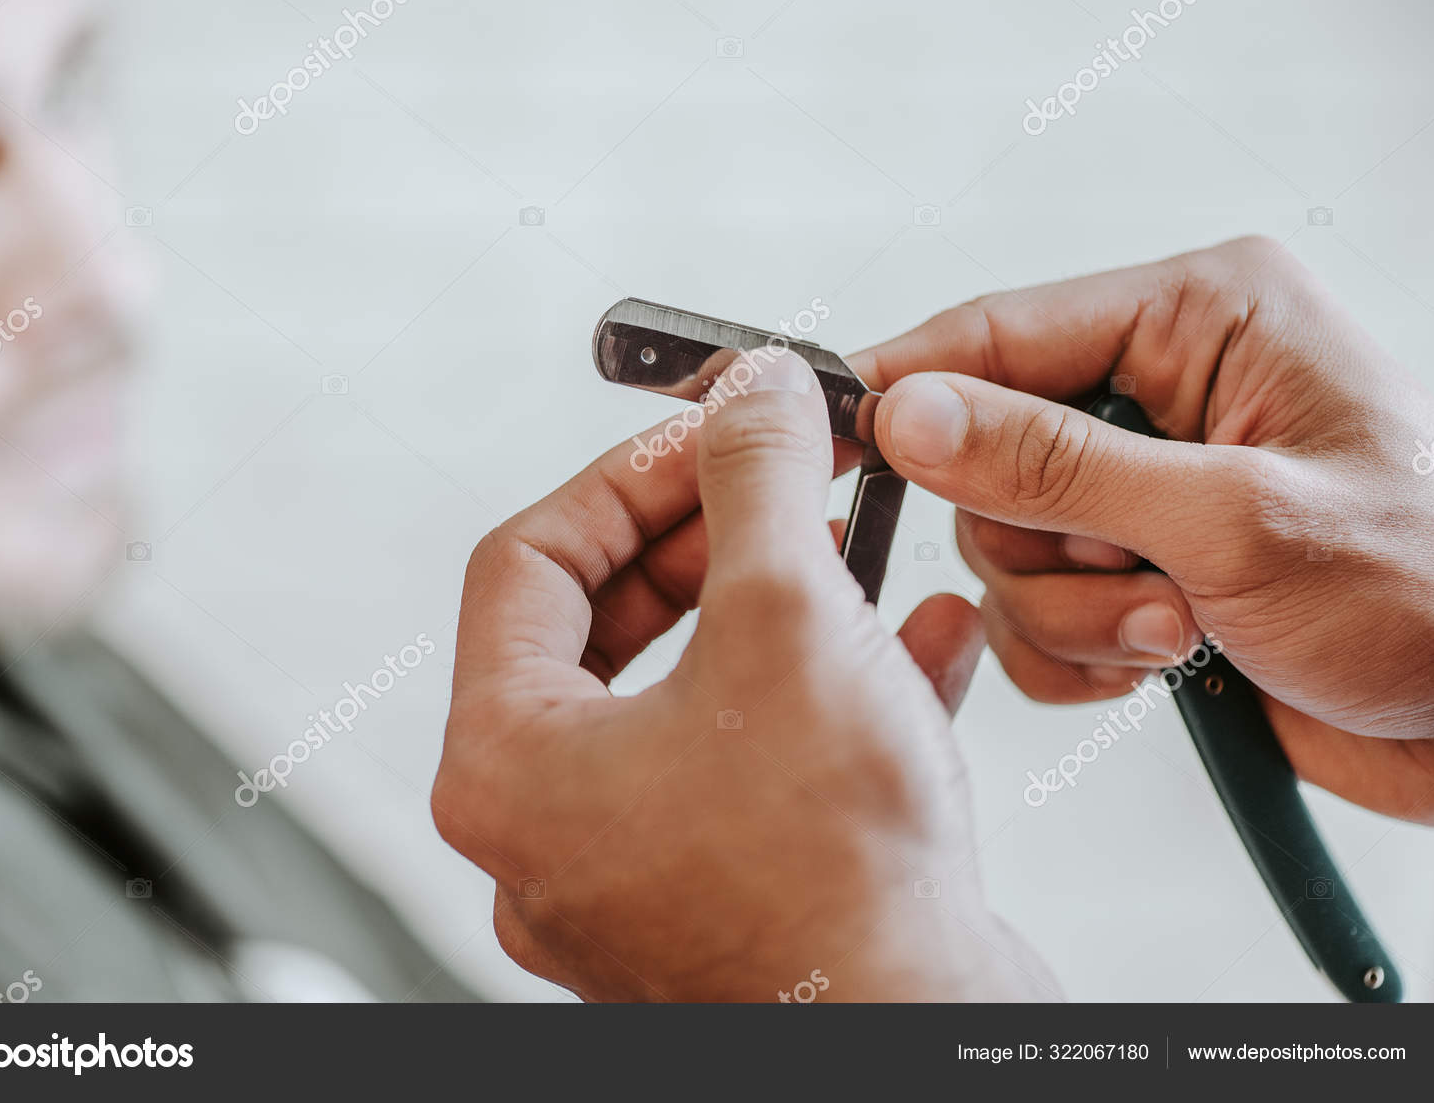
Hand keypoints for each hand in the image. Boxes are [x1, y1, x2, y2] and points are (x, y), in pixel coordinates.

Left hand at [434, 350, 1053, 1000]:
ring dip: (780, 611)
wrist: (925, 1040)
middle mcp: (553, 830)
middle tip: (784, 484)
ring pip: (694, 695)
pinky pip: (755, 764)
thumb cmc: (835, 877)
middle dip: (712, 541)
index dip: (625, 477)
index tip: (709, 432)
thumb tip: (753, 394)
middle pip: (608, 628)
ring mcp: (637, 873)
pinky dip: (822, 696)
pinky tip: (918, 648)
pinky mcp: (726, 900)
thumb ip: (758, 480)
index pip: (528, 563)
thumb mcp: (791, 617)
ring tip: (855, 557)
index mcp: (508, 766)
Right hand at [855, 235, 1433, 823]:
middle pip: (986, 455)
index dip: (904, 389)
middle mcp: (1166, 389)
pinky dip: (1082, 655)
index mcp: (1203, 318)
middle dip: (1049, 547)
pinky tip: (1169, 664)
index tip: (821, 442)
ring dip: (1075, 612)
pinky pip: (1036, 611)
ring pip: (1005, 544)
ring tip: (1180, 631)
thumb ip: (1056, 464)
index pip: (1000, 332)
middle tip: (1143, 585)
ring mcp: (1150, 484)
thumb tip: (909, 412)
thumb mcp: (1236, 518)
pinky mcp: (1142, 566)